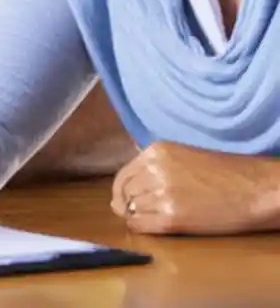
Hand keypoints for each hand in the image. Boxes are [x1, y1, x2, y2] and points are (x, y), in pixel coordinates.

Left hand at [111, 141, 279, 234]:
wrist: (257, 190)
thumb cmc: (228, 174)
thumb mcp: (184, 157)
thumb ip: (156, 167)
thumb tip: (125, 191)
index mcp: (157, 151)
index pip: (123, 175)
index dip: (122, 191)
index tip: (125, 200)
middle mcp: (155, 170)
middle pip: (124, 193)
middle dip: (127, 204)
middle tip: (139, 213)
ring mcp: (162, 193)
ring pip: (130, 209)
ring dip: (138, 216)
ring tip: (156, 218)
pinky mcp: (172, 217)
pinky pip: (139, 225)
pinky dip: (141, 228)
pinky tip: (155, 228)